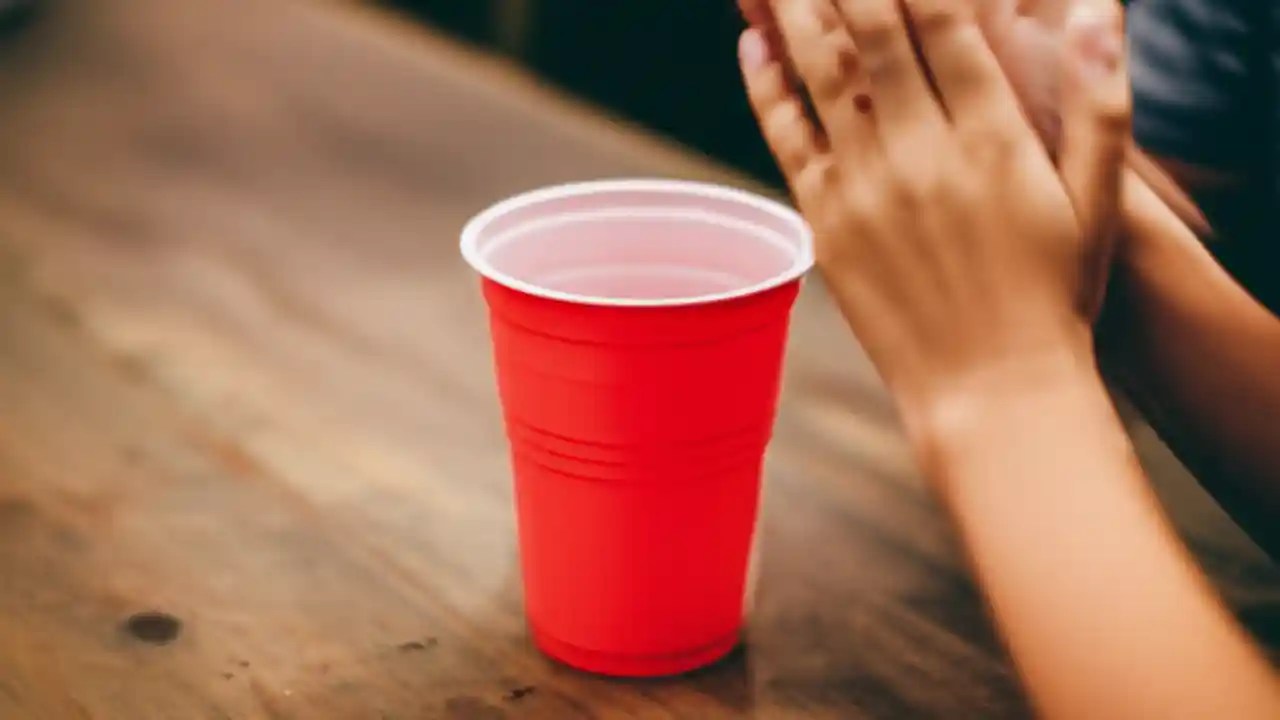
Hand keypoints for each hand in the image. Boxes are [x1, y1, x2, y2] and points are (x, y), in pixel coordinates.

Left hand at [738, 0, 1129, 428]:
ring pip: (821, 74)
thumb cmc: (1055, 296)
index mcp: (993, 138)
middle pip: (873, 34)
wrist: (992, 391)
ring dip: (796, 7)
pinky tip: (753, 43)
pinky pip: (786, 139)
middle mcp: (922, 154)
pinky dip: (765, 87)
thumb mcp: (1096, 200)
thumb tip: (1097, 9)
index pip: (944, 21)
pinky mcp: (827, 224)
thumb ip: (1097, 101)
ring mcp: (866, 189)